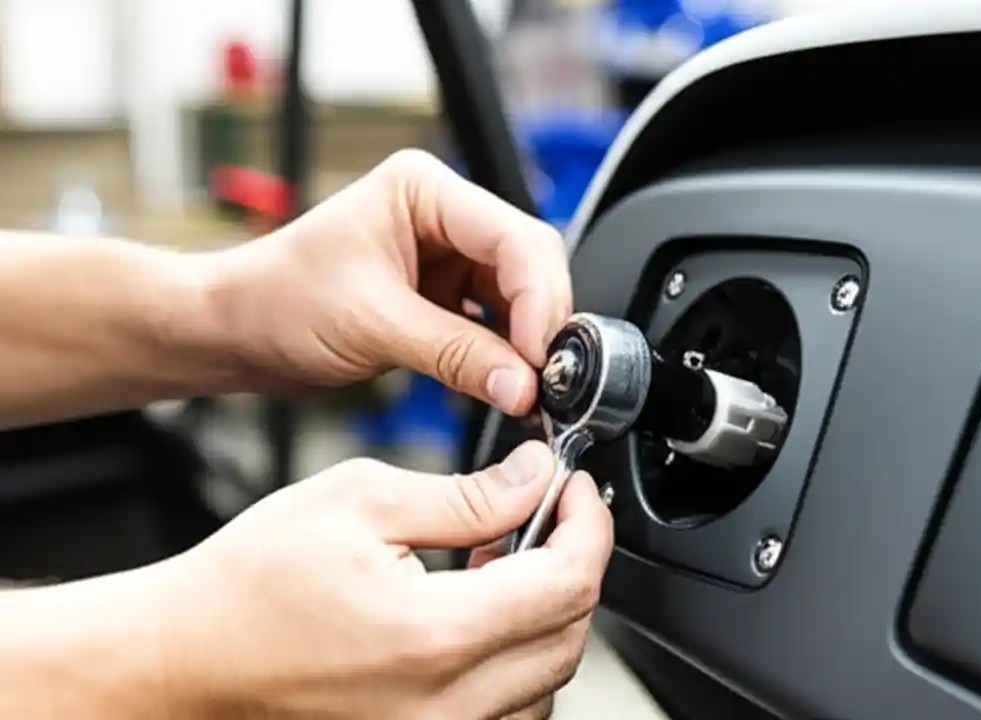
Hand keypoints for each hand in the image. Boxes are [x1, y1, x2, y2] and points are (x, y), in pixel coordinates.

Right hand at [152, 441, 610, 718]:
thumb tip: (536, 480)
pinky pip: (506, 710)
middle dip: (571, 562)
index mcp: (435, 637)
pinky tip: (474, 615)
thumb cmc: (248, 585)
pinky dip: (514, 659)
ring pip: (547, 679)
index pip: (569, 582)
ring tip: (496, 563)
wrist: (183, 661)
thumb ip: (466, 495)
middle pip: (571, 634)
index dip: (589, 524)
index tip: (575, 489)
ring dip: (544, 614)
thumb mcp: (359, 504)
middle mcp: (445, 706)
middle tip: (537, 514)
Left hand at [205, 149, 571, 414]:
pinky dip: (508, 355)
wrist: (235, 332)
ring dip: (529, 342)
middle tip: (546, 377)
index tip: (541, 353)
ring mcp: (447, 255)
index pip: (512, 237)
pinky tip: (511, 384)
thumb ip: (457, 355)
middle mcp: (443, 215)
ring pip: (521, 295)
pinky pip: (497, 323)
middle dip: (542, 321)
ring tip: (531, 388)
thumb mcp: (373, 326)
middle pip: (529, 262)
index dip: (538, 297)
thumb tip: (522, 384)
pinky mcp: (445, 296)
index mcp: (424, 190)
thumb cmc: (275, 301)